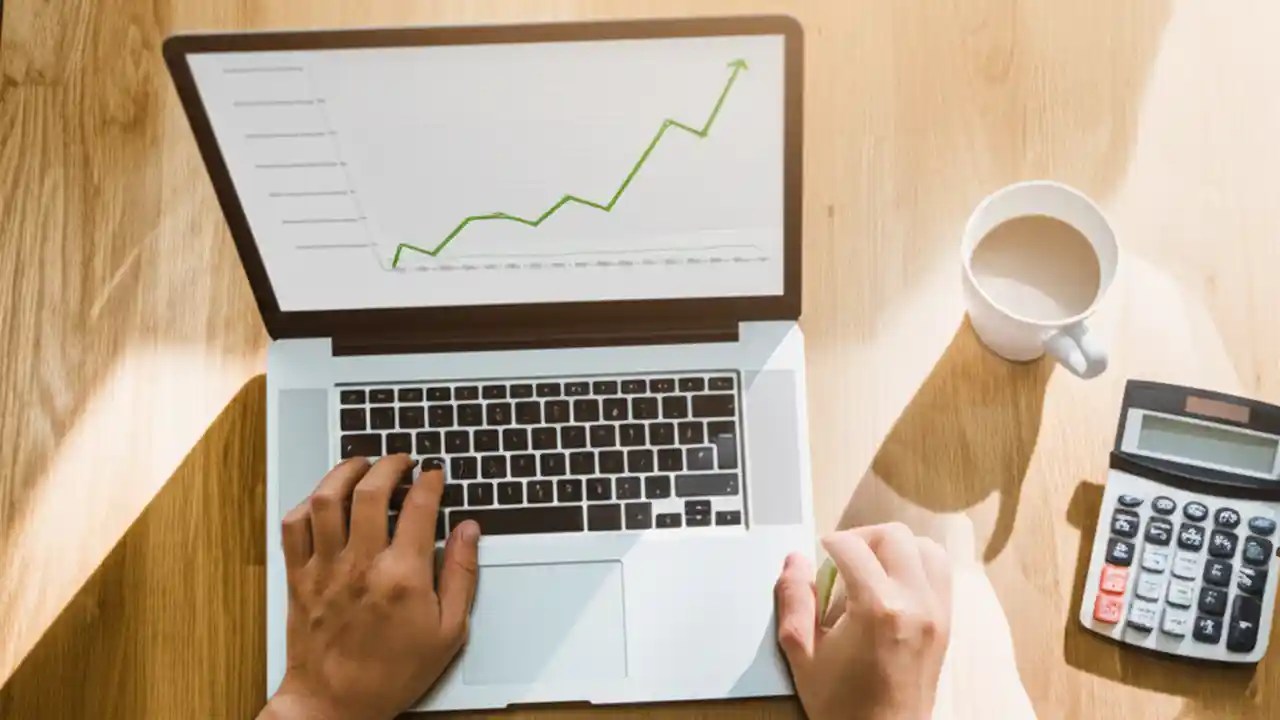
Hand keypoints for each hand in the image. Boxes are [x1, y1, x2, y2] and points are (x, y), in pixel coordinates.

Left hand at [260, 455, 480, 719]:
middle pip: (372, 491)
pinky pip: (294, 526)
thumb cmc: (393, 673)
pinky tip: (324, 499)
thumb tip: (469, 532)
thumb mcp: (449, 632)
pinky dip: (307, 503)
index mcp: (404, 577)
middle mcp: (362, 565)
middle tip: (401, 460)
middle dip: (390, 464)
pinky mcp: (299, 578)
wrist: (335, 705)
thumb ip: (462, 575)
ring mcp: (325, 569)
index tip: (434, 474)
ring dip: (345, 472)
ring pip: (327, 499)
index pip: (420, 507)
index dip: (431, 481)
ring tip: (362, 465)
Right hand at [774, 524, 951, 719]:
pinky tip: (892, 585)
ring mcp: (938, 612)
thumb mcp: (802, 653)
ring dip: (895, 548)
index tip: (818, 557)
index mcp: (878, 608)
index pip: (852, 546)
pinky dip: (917, 565)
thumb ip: (794, 600)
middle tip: (842, 559)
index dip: (828, 544)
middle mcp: (916, 603)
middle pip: (894, 536)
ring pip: (925, 548)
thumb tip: (795, 560)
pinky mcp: (947, 623)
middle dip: (862, 537)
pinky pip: (940, 572)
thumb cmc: (841, 704)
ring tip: (870, 568)